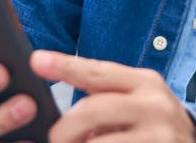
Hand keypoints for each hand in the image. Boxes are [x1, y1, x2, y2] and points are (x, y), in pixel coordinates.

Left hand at [31, 50, 195, 142]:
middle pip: (92, 110)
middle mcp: (154, 106)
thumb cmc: (154, 122)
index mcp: (145, 82)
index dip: (65, 66)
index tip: (36, 60)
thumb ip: (105, 94)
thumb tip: (58, 97)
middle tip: (53, 140)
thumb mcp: (138, 98)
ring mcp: (159, 138)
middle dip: (63, 129)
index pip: (98, 70)